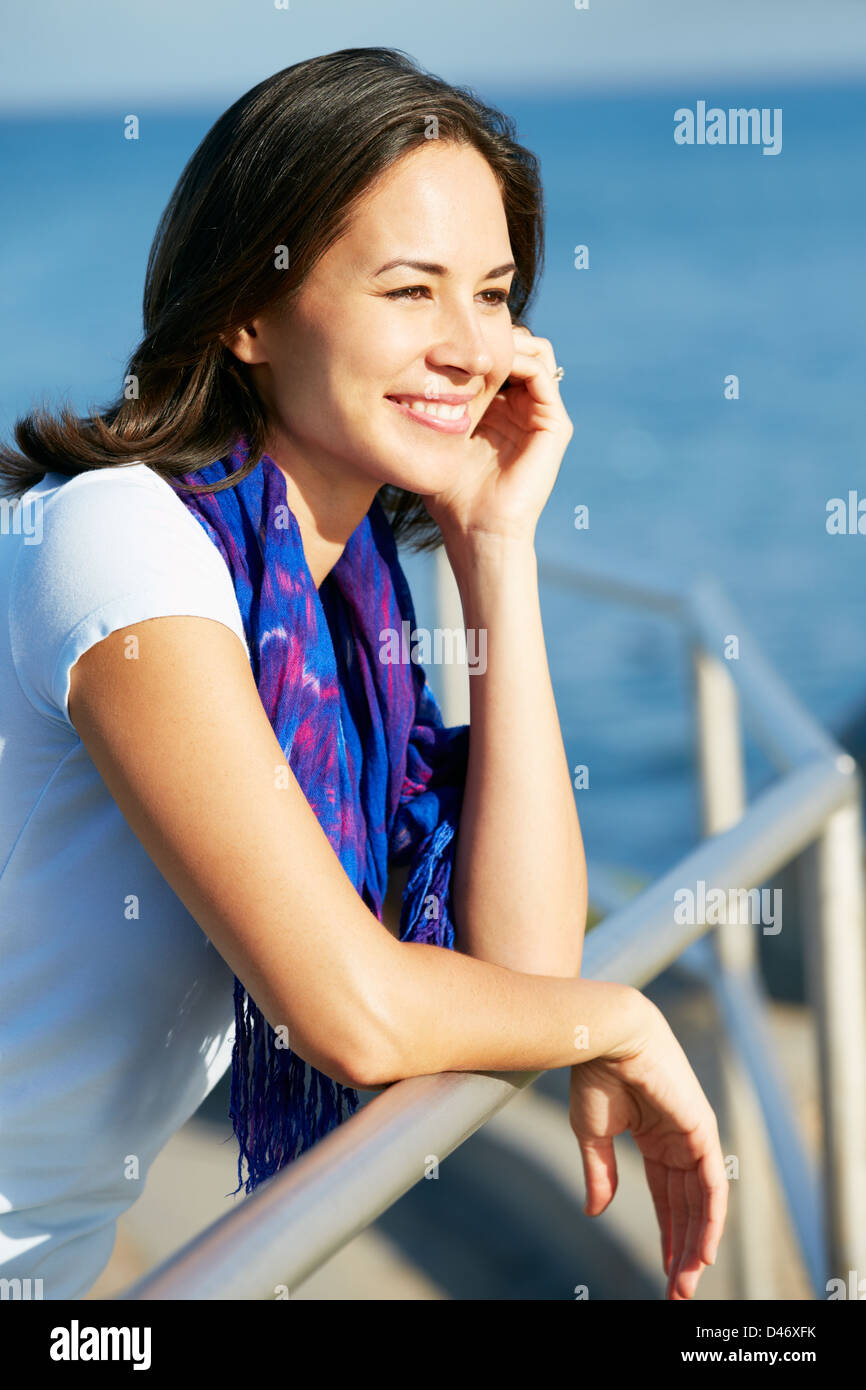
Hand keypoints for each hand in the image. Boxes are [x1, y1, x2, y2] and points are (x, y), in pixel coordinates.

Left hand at [421, 324, 572, 544]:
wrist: (476, 529)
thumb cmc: (451, 495)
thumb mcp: (438, 438)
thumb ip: (436, 405)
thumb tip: (410, 368)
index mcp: (500, 410)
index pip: (497, 357)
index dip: (474, 342)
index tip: (444, 339)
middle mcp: (524, 409)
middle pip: (521, 347)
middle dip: (493, 334)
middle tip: (463, 336)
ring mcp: (543, 415)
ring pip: (537, 352)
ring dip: (508, 342)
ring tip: (477, 349)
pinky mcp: (555, 426)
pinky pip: (543, 373)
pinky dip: (519, 359)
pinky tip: (489, 367)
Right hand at [569, 997, 727, 1299]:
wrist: (606, 1037)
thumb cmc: (595, 1074)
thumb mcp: (592, 1134)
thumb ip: (601, 1173)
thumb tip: (597, 1211)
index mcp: (654, 1137)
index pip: (667, 1198)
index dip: (667, 1235)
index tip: (664, 1272)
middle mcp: (679, 1140)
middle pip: (688, 1206)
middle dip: (683, 1250)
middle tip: (676, 1290)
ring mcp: (694, 1135)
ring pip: (702, 1202)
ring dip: (697, 1244)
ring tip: (685, 1281)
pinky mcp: (702, 1130)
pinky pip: (712, 1184)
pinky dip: (711, 1219)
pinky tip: (704, 1251)